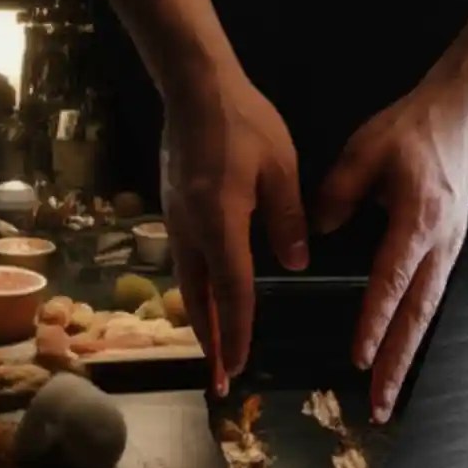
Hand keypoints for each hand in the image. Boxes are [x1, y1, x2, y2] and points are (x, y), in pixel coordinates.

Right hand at [161, 71, 308, 396]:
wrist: (194, 87)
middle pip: (198, 300)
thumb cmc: (243, 123)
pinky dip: (195, 290)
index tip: (242, 367)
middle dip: (211, 344)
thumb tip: (295, 264)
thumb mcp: (280, 169)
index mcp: (220, 224)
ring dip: (200, 320)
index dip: (239, 333)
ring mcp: (175, 220)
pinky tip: (205, 297)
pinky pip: (184, 262)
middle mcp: (190, 231)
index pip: (232, 292)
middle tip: (219, 381)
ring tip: (212, 350)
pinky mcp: (172, 208)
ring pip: (187, 284)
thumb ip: (288, 220)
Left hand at [317, 85, 467, 422]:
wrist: (462, 116)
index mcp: (417, 218)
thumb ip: (336, 193)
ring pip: (425, 314)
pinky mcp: (448, 249)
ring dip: (407, 357)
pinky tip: (398, 355)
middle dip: (398, 364)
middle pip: (417, 315)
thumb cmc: (411, 129)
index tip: (360, 356)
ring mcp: (449, 250)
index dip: (375, 320)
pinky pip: (429, 299)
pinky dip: (412, 332)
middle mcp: (440, 243)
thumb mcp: (364, 150)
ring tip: (386, 397)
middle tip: (379, 406)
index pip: (391, 280)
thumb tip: (315, 232)